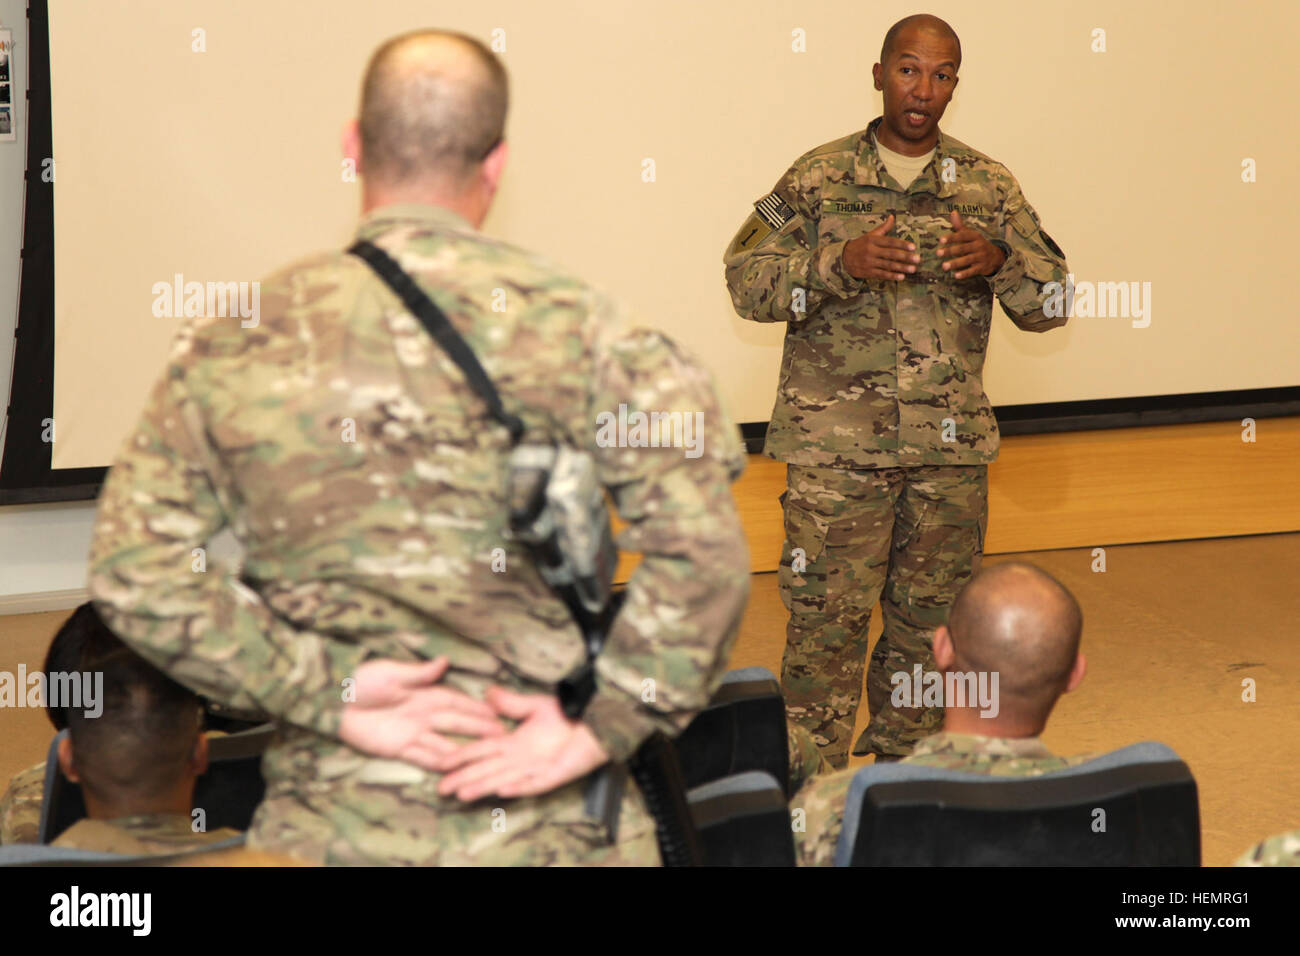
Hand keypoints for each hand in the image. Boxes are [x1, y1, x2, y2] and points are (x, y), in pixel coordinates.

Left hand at [338, 657, 506, 771]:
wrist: (332, 702)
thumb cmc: (360, 680)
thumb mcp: (389, 672)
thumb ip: (418, 673)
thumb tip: (445, 662)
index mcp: (425, 694)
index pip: (458, 703)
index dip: (478, 709)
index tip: (498, 713)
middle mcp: (423, 714)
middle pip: (457, 724)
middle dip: (479, 730)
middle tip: (502, 737)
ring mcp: (412, 732)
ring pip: (444, 743)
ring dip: (464, 750)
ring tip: (486, 757)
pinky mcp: (397, 748)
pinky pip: (422, 757)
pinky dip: (438, 762)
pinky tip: (454, 768)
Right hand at [437, 687, 609, 800]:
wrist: (594, 724)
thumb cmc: (566, 717)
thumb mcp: (535, 706)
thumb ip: (511, 702)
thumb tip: (488, 693)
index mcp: (512, 744)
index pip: (481, 751)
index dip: (462, 757)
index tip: (441, 762)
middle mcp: (519, 760)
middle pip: (486, 770)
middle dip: (464, 779)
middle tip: (441, 789)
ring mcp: (534, 770)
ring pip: (503, 780)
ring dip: (483, 787)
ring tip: (463, 794)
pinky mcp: (552, 777)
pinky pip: (533, 784)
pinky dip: (518, 787)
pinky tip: (502, 791)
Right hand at [841, 214, 919, 279]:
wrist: (843, 258)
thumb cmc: (860, 245)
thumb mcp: (870, 235)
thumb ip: (883, 228)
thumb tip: (892, 217)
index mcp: (873, 240)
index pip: (890, 242)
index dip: (902, 244)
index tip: (913, 247)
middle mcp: (871, 251)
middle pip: (890, 254)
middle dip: (905, 257)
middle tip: (917, 259)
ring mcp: (869, 262)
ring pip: (887, 265)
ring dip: (901, 268)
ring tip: (912, 269)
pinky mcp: (868, 272)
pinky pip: (882, 274)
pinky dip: (892, 276)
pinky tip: (901, 277)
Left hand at [937, 211, 1005, 278]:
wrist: (996, 256)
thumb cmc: (977, 244)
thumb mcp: (970, 234)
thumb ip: (960, 225)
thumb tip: (953, 212)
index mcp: (974, 236)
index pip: (962, 235)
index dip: (952, 237)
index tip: (941, 240)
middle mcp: (979, 245)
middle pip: (963, 248)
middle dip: (950, 251)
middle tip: (938, 253)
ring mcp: (981, 257)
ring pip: (967, 260)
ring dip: (955, 263)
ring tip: (944, 266)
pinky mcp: (982, 267)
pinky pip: (973, 271)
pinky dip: (965, 273)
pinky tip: (956, 276)